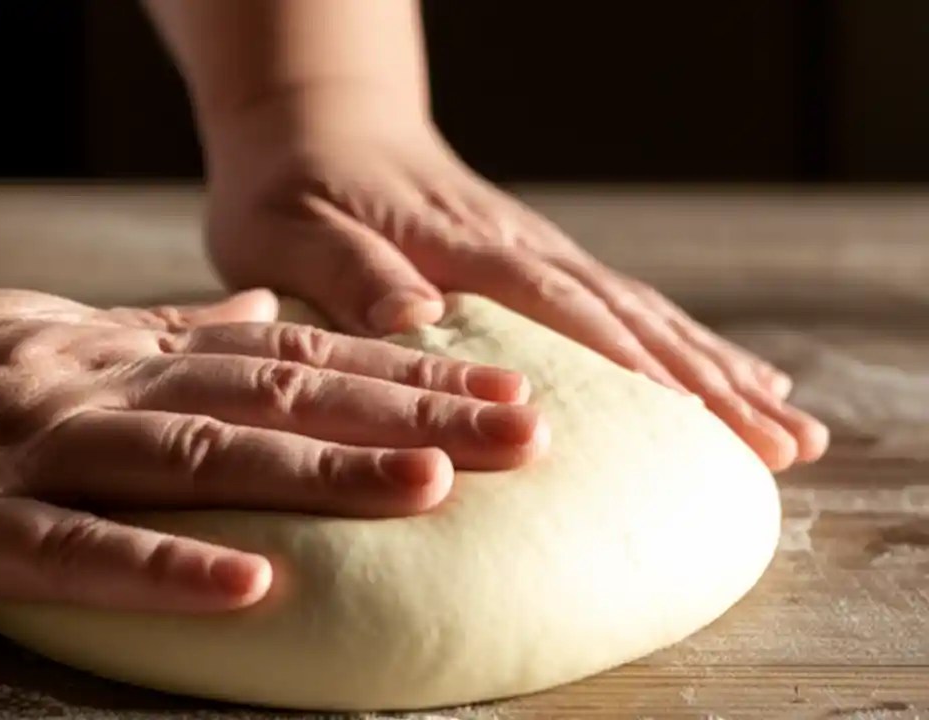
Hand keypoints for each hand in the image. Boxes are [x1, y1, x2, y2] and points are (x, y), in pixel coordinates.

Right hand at [0, 286, 542, 611]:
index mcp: (117, 348)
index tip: (503, 383)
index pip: (285, 352)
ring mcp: (28, 449)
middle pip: (273, 395)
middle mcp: (92, 383)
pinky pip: (76, 550)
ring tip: (430, 484)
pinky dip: (166, 566)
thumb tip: (271, 316)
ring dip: (315, 470)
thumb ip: (168, 334)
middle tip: (525, 430)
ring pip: (195, 454)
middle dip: (406, 412)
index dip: (401, 368)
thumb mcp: (53, 335)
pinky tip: (253, 584)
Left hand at [205, 104, 827, 471]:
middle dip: (710, 383)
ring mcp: (532, 251)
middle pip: (631, 317)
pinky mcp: (533, 260)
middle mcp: (514, 247)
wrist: (313, 122)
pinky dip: (683, 343)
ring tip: (788, 426)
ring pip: (644, 313)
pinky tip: (728, 374)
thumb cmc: (289, 187)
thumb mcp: (287, 231)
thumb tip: (418, 318)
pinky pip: (623, 305)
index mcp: (458, 248)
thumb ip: (348, 271)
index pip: (561, 307)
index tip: (698, 418)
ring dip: (717, 369)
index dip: (631, 364)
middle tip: (784, 446)